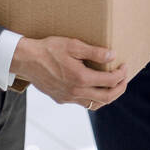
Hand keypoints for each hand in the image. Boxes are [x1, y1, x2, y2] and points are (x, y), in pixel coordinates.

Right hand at [11, 36, 126, 108]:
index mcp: (81, 78)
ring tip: (113, 85)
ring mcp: (68, 98)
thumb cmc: (48, 50)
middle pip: (107, 98)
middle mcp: (76, 92)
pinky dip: (94, 98)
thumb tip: (112, 56)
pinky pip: (83, 103)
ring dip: (108, 96)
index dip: (121, 74)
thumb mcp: (73, 45)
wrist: (25, 60)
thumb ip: (94, 52)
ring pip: (95, 104)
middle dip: (120, 89)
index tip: (124, 66)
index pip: (110, 81)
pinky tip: (94, 88)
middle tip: (124, 79)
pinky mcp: (61, 99)